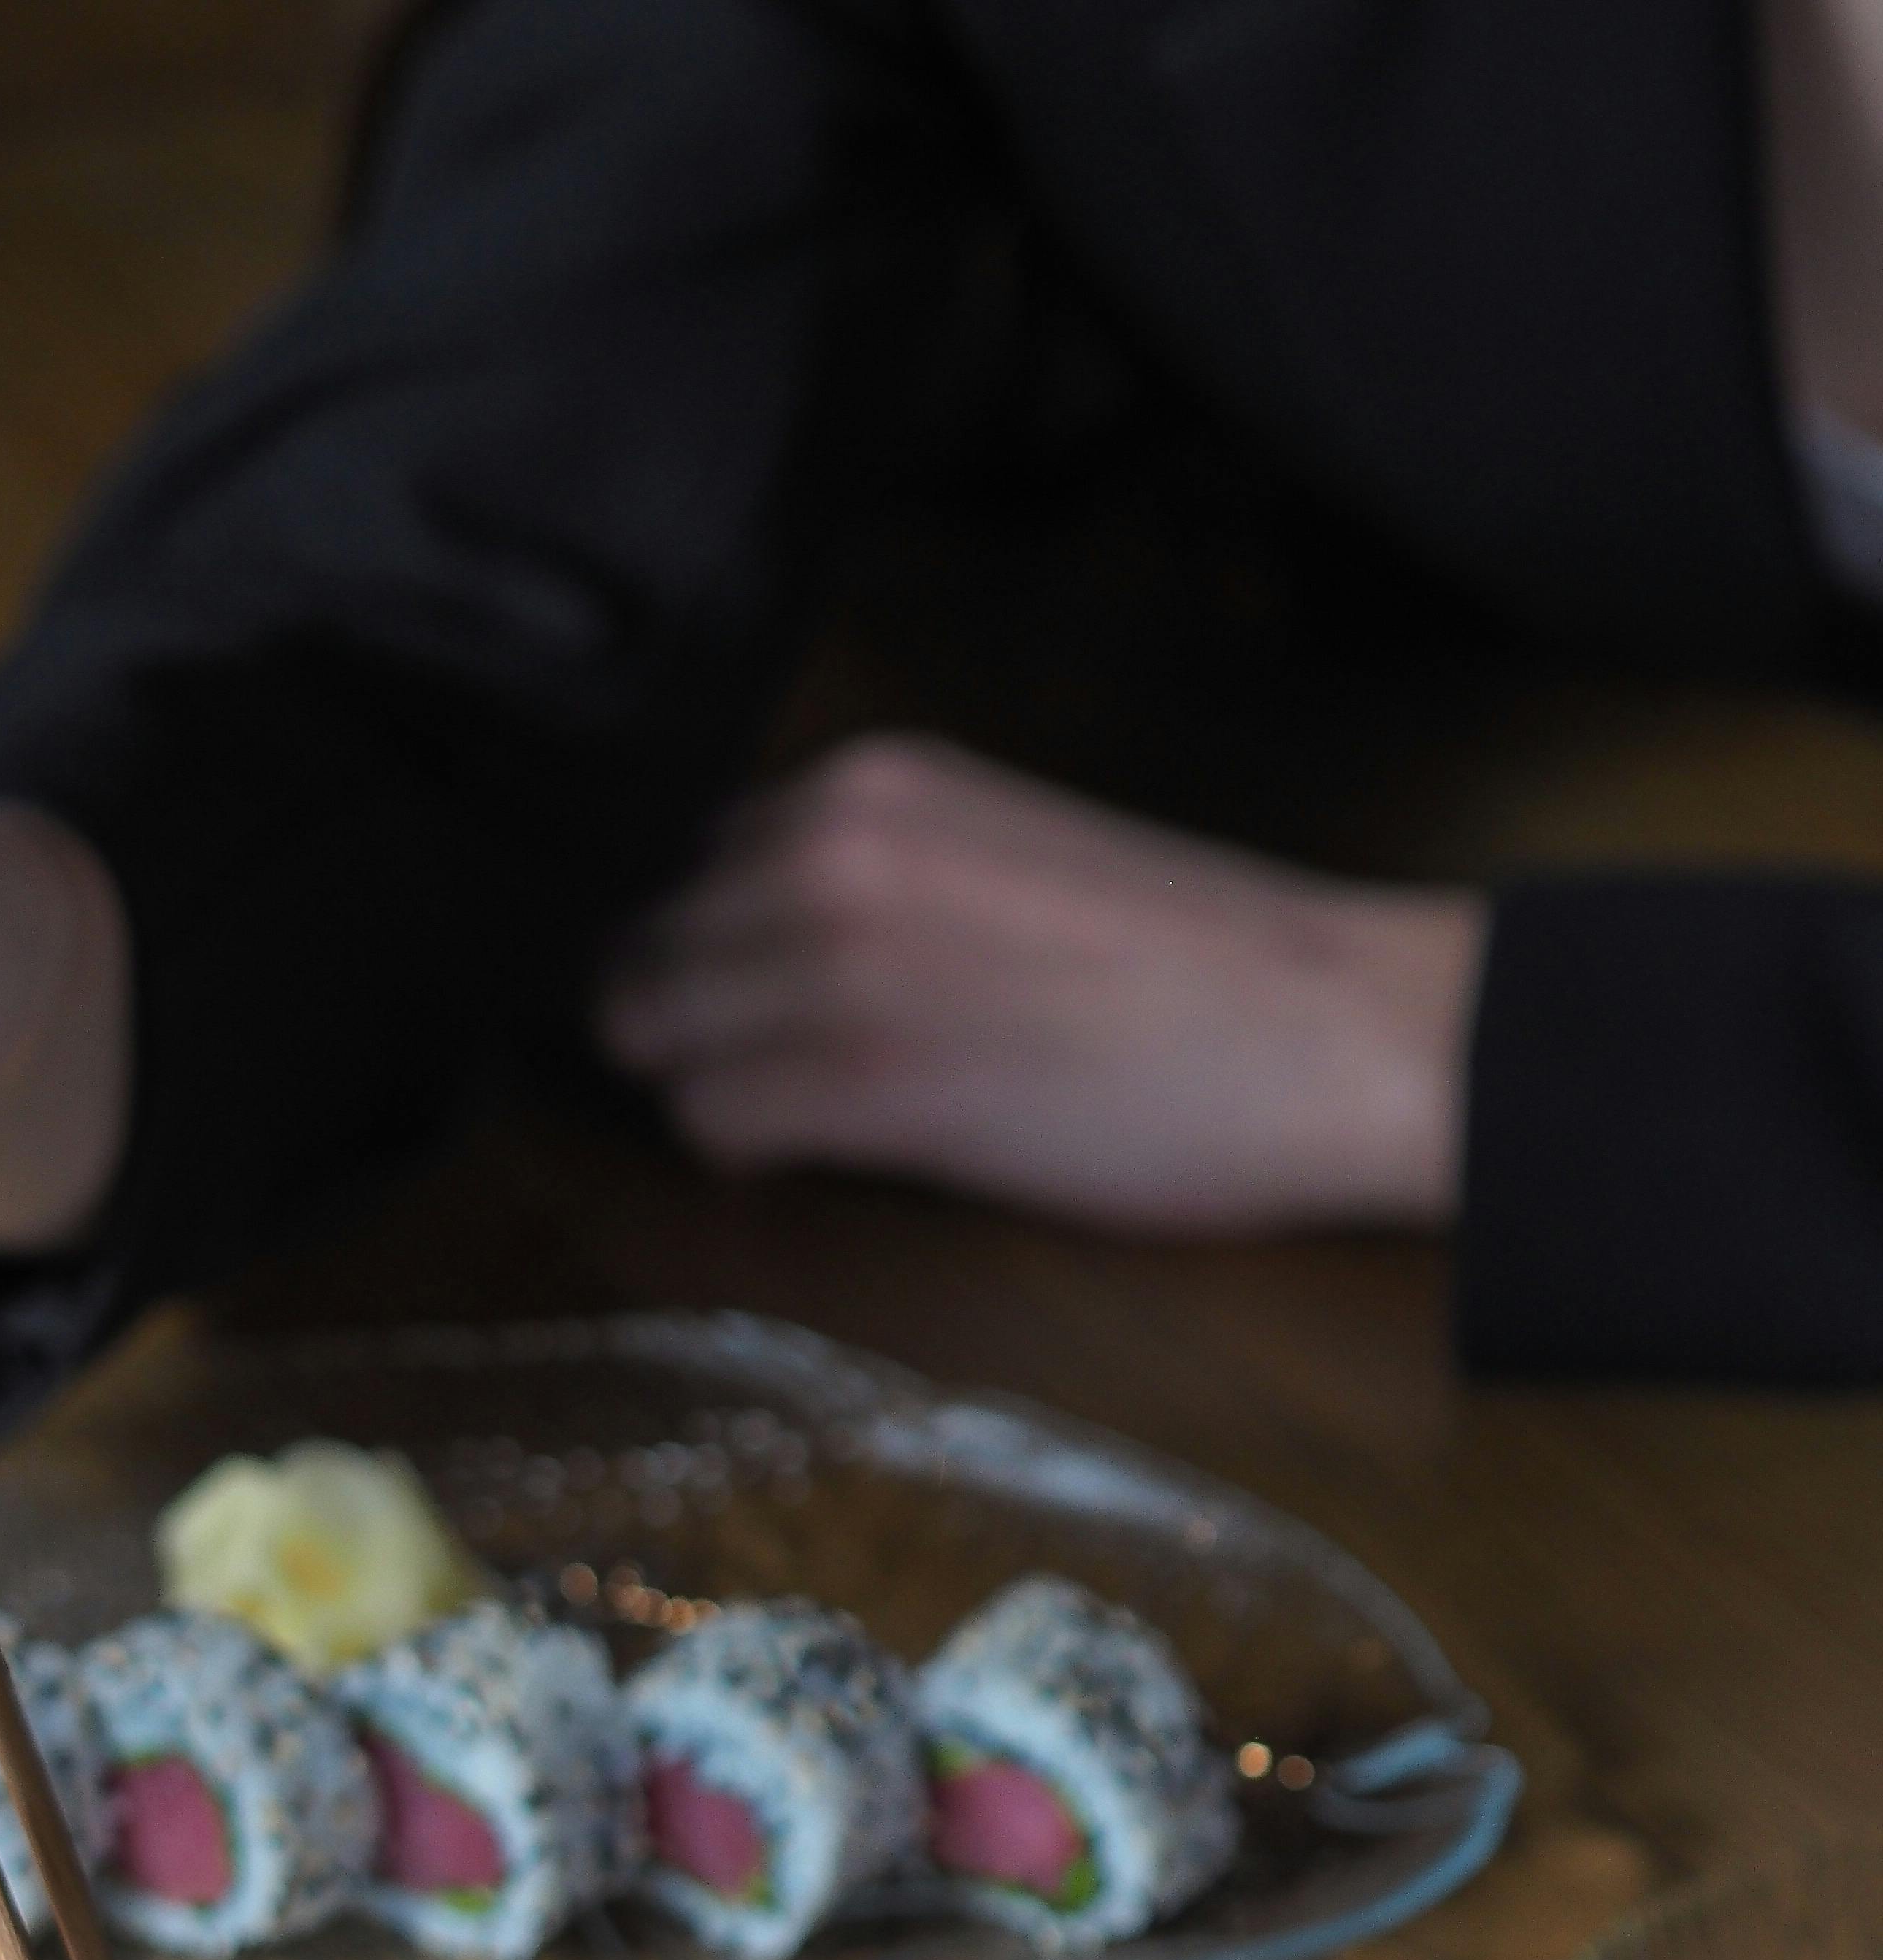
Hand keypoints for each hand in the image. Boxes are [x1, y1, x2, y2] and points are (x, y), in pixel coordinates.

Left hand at [597, 736, 1483, 1233]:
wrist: (1325, 1027)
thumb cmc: (1191, 965)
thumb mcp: (1000, 857)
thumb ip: (875, 880)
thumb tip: (765, 953)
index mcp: (865, 785)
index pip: (695, 872)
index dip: (719, 960)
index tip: (769, 1014)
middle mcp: (828, 849)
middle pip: (650, 959)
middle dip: (692, 1033)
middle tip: (777, 1089)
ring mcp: (837, 961)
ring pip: (661, 1043)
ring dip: (713, 1095)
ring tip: (812, 1126)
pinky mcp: (864, 1078)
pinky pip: (713, 1123)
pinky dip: (745, 1154)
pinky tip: (825, 1158)